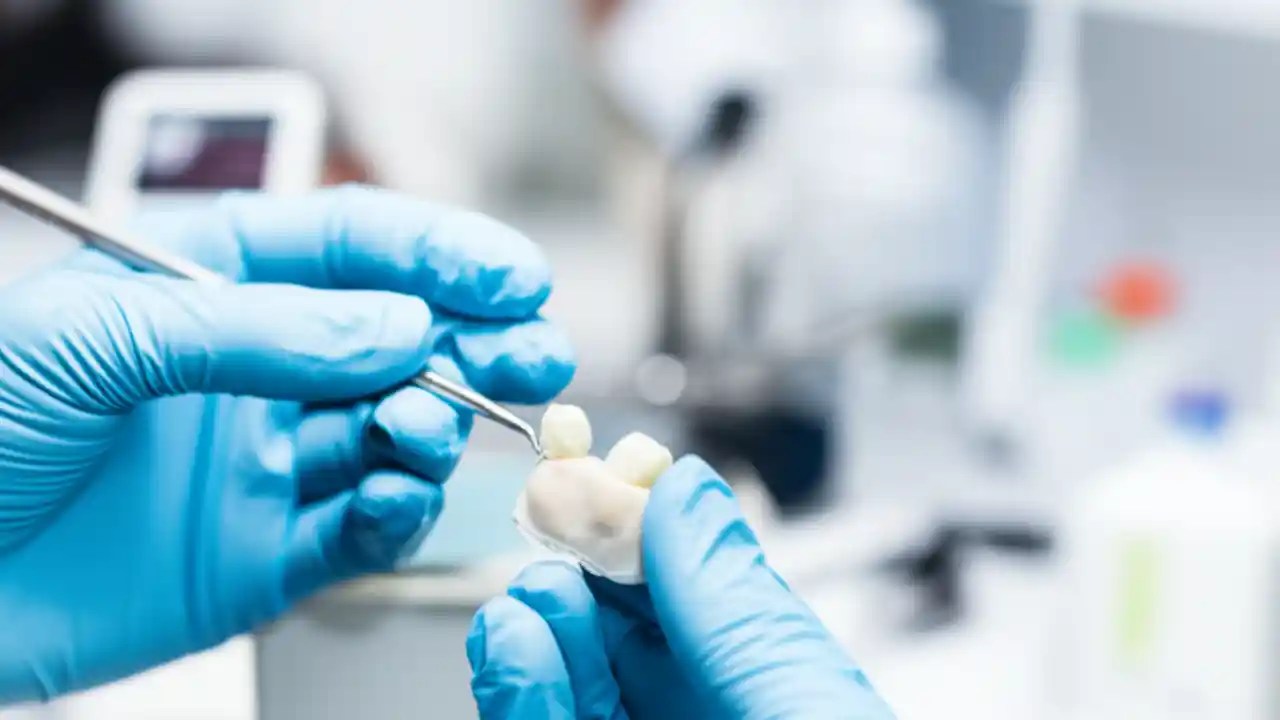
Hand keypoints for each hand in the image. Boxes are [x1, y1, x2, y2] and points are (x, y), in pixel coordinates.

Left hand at [0, 187, 574, 703]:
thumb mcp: (98, 337)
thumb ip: (260, 331)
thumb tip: (393, 329)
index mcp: (208, 288)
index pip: (348, 248)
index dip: (437, 252)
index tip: (506, 275)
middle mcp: (251, 372)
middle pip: (394, 339)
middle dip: (472, 338)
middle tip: (529, 350)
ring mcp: (264, 465)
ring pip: (390, 433)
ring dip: (431, 424)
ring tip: (427, 425)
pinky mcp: (268, 555)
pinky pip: (361, 527)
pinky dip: (395, 511)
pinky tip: (394, 495)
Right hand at [467, 457, 895, 718]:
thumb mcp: (793, 688)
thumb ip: (729, 598)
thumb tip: (684, 488)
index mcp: (761, 672)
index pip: (683, 579)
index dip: (637, 514)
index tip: (598, 457)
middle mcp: (693, 704)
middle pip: (608, 620)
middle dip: (571, 561)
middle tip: (550, 517)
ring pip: (562, 672)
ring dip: (534, 621)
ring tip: (536, 589)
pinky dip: (517, 686)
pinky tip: (515, 643)